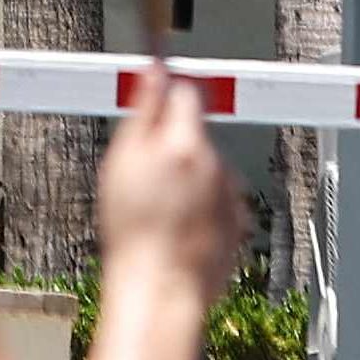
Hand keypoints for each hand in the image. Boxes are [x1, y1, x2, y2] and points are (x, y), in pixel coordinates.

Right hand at [92, 71, 241, 292]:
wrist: (161, 287)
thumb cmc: (134, 230)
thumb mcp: (121, 161)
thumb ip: (142, 110)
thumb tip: (154, 73)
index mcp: (186, 143)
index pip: (186, 93)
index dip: (167, 91)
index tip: (154, 97)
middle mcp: (216, 164)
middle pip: (196, 133)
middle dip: (173, 142)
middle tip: (142, 170)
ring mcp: (230, 195)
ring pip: (208, 168)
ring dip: (188, 177)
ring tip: (158, 206)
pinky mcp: (238, 222)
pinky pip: (217, 199)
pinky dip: (200, 205)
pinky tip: (176, 224)